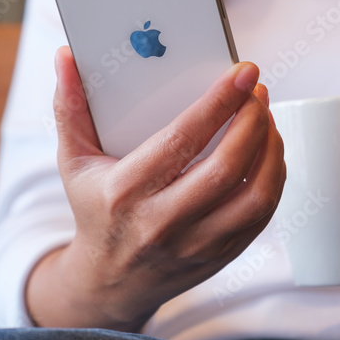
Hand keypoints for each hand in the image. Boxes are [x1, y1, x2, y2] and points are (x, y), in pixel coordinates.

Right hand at [27, 46, 284, 329]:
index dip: (218, 103)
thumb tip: (66, 57)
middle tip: (257, 92)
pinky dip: (273, 178)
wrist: (109, 283)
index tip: (242, 73)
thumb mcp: (73, 162)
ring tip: (266, 119)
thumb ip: (70, 108)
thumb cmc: (95, 210)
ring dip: (270, 150)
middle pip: (224, 168)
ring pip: (254, 196)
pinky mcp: (221, 256)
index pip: (181, 141)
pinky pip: (262, 216)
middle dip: (251, 121)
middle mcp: (161, 223)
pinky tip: (268, 151)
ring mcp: (195, 245)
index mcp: (125, 192)